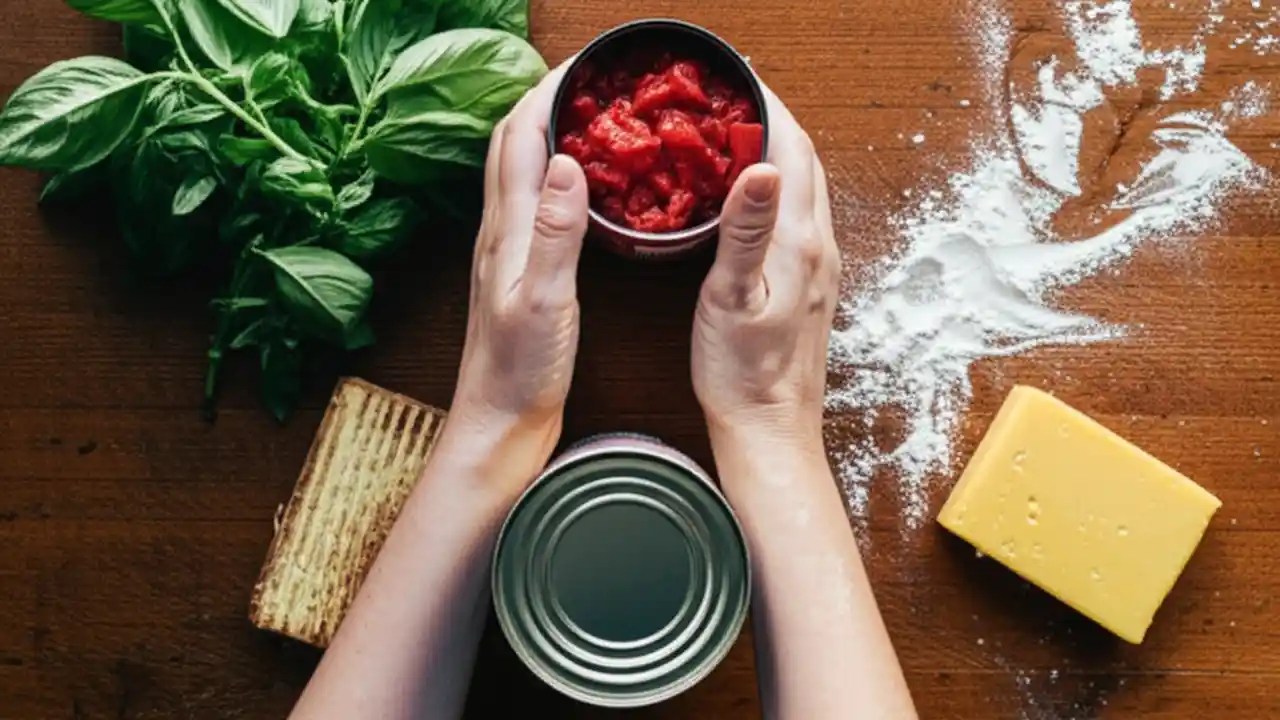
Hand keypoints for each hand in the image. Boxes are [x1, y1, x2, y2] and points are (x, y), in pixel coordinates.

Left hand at [446, 65, 588, 471]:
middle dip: (545, 101)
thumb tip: (565, 162)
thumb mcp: (545, 300)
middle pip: (511, 146)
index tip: (585, 68)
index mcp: (505, 232)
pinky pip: (532, 204)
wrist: (499, 428)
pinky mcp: (518, 274)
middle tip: (590, 81)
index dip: (545, 94)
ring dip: (545, 134)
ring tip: (586, 116)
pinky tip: (577, 185)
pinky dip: (552, 176)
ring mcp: (505, 253)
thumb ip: (555, 232)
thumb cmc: (520, 374)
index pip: (516, 139)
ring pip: (519, 172)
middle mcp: (498, 234)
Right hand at [691, 86, 839, 454]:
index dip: (766, 106)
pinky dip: (775, 189)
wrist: (770, 432)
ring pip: (802, 188)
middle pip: (803, 161)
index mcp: (799, 242)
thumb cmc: (743, 375)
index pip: (791, 150)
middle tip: (730, 97)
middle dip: (771, 120)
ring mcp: (818, 267)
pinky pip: (796, 217)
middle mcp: (818, 247)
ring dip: (775, 153)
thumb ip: (745, 229)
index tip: (734, 79)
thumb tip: (760, 165)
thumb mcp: (731, 298)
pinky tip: (748, 197)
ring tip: (735, 133)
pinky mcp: (809, 286)